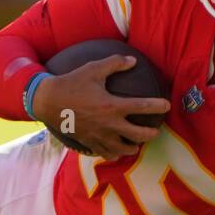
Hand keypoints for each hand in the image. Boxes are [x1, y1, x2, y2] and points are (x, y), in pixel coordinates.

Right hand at [33, 55, 170, 160]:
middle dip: (151, 134)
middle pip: (138, 135)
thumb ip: (114, 63)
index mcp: (112, 105)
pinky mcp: (89, 142)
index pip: (142, 107)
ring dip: (133, 147)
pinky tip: (116, 150)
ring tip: (137, 143)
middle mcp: (109, 124)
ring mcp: (99, 135)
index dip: (158, 106)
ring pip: (123, 149)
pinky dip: (114, 153)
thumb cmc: (71, 83)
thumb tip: (133, 61)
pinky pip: (106, 153)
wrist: (47, 101)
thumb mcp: (93, 69)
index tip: (167, 105)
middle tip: (155, 131)